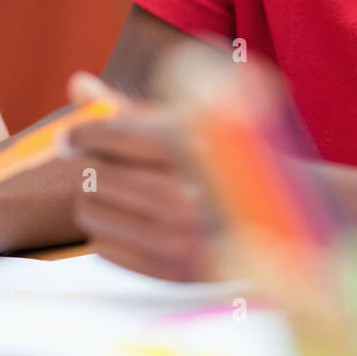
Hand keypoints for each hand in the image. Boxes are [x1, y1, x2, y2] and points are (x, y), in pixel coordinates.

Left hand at [67, 73, 215, 282]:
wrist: (286, 213)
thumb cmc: (224, 158)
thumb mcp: (188, 122)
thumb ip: (130, 107)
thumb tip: (76, 84)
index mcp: (191, 143)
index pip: (107, 135)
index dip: (80, 134)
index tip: (69, 138)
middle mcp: (186, 191)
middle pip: (94, 174)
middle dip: (92, 167)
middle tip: (105, 167)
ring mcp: (181, 236)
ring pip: (91, 214)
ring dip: (96, 202)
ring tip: (120, 195)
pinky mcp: (176, 271)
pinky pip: (105, 249)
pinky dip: (109, 233)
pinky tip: (134, 222)